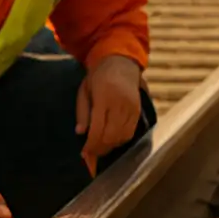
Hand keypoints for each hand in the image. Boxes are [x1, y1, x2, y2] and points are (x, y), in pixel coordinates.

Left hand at [77, 55, 142, 174]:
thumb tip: (80, 132)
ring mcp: (132, 108)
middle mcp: (120, 104)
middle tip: (90, 154)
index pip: (98, 129)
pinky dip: (121, 141)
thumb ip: (82, 112)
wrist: (120, 63)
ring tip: (100, 149)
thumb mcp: (84, 90)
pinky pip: (131, 132)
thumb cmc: (98, 77)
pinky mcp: (138, 111)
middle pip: (111, 136)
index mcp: (104, 98)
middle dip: (100, 149)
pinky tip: (112, 141)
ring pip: (122, 137)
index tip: (83, 153)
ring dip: (110, 147)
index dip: (90, 144)